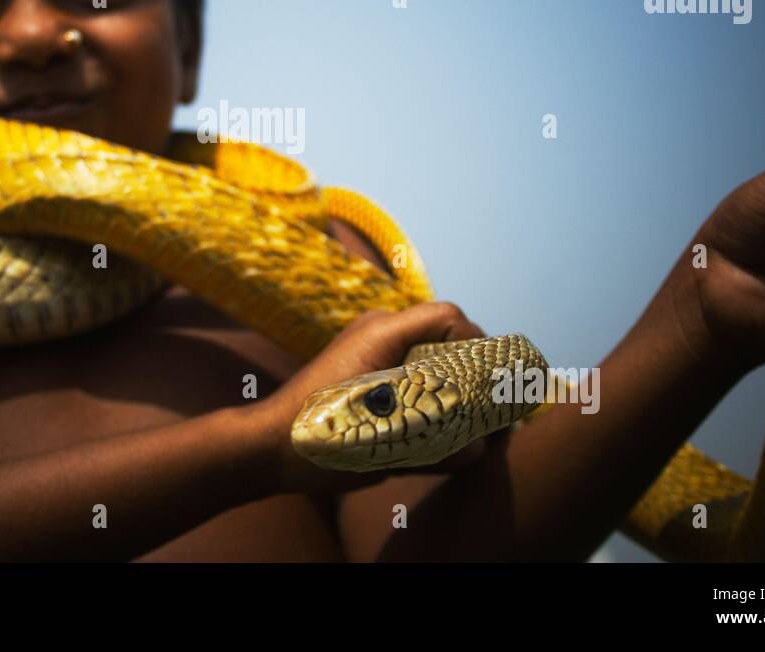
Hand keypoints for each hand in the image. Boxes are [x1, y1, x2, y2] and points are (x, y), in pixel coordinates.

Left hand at [243, 302, 493, 497]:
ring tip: (468, 419)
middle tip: (491, 405)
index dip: (479, 342)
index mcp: (384, 332)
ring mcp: (368, 347)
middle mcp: (378, 331)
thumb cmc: (324, 438)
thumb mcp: (387, 442)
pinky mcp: (363, 369)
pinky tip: (435, 425)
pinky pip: (408, 369)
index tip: (493, 380)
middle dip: (471, 368)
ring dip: (451, 381)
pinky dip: (428, 391)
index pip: (449, 315)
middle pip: (443, 332)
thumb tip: (481, 448)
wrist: (271, 447)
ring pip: (427, 352)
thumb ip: (440, 445)